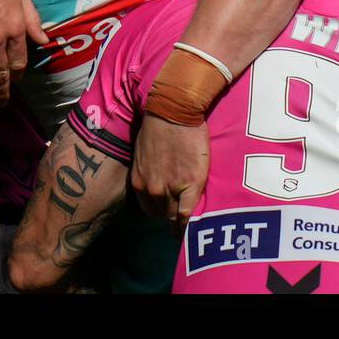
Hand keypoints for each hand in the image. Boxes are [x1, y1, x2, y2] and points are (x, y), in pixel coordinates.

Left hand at [130, 115, 209, 235]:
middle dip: (172, 217)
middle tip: (183, 222)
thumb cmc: (158, 126)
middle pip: (164, 215)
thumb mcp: (143, 154)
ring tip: (192, 227)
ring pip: (176, 217)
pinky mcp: (192, 183)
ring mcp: (172, 188)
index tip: (169, 214)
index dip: (161, 212)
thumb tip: (157, 181)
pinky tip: (198, 225)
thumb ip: (148, 173)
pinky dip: (193, 222)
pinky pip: (190, 213)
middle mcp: (152, 189)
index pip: (150, 210)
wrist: (174, 111)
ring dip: (183, 223)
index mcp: (139, 182)